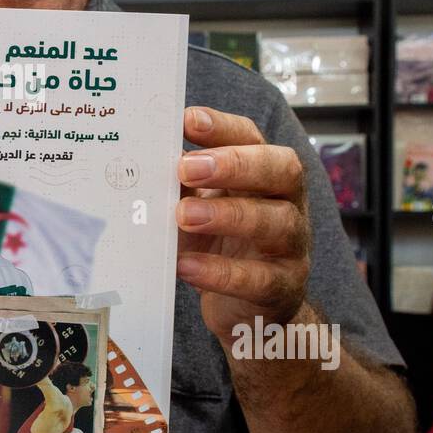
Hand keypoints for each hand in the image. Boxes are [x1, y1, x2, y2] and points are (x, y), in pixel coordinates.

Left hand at [175, 106, 310, 346]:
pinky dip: (222, 273)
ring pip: (278, 222)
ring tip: (184, 216)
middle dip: (235, 164)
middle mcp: (288, 203)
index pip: (253, 139)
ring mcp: (292, 247)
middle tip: (188, 167)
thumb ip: (180, 185)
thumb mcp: (197, 208)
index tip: (187, 120)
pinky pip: (260, 279)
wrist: (248, 312)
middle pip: (281, 170)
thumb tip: (140, 159)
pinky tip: (188, 267)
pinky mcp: (283, 288)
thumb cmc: (218, 247)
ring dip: (228, 216)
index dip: (223, 127)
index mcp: (264, 175)